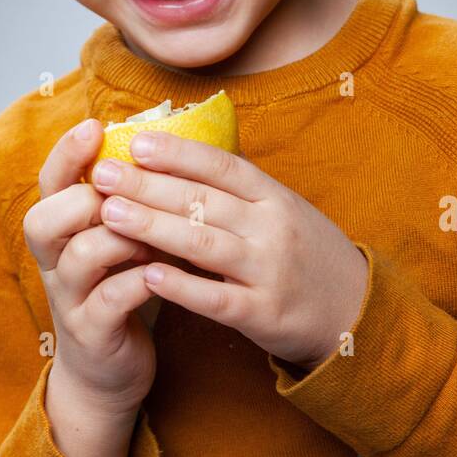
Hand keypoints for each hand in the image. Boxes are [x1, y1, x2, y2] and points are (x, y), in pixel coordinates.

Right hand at [22, 119, 159, 415]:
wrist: (108, 373)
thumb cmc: (120, 290)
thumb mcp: (116, 242)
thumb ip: (124, 202)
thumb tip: (161, 144)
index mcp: (61, 233)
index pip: (49, 184)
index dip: (66, 154)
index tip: (94, 126)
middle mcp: (54, 264)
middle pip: (43, 218)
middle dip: (84, 198)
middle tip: (121, 193)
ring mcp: (70, 299)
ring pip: (79, 255)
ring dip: (120, 237)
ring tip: (153, 235)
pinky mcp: (93, 333)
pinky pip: (110, 300)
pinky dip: (139, 281)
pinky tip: (164, 273)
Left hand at [89, 131, 369, 374]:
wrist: (355, 311)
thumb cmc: (304, 253)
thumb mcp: (281, 210)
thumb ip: (236, 189)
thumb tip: (177, 155)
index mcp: (274, 197)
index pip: (220, 166)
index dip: (177, 153)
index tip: (135, 142)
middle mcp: (273, 228)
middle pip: (202, 200)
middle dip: (147, 185)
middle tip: (102, 174)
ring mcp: (269, 271)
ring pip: (202, 244)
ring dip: (152, 226)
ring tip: (110, 213)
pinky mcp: (263, 313)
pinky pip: (216, 298)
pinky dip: (181, 287)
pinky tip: (146, 275)